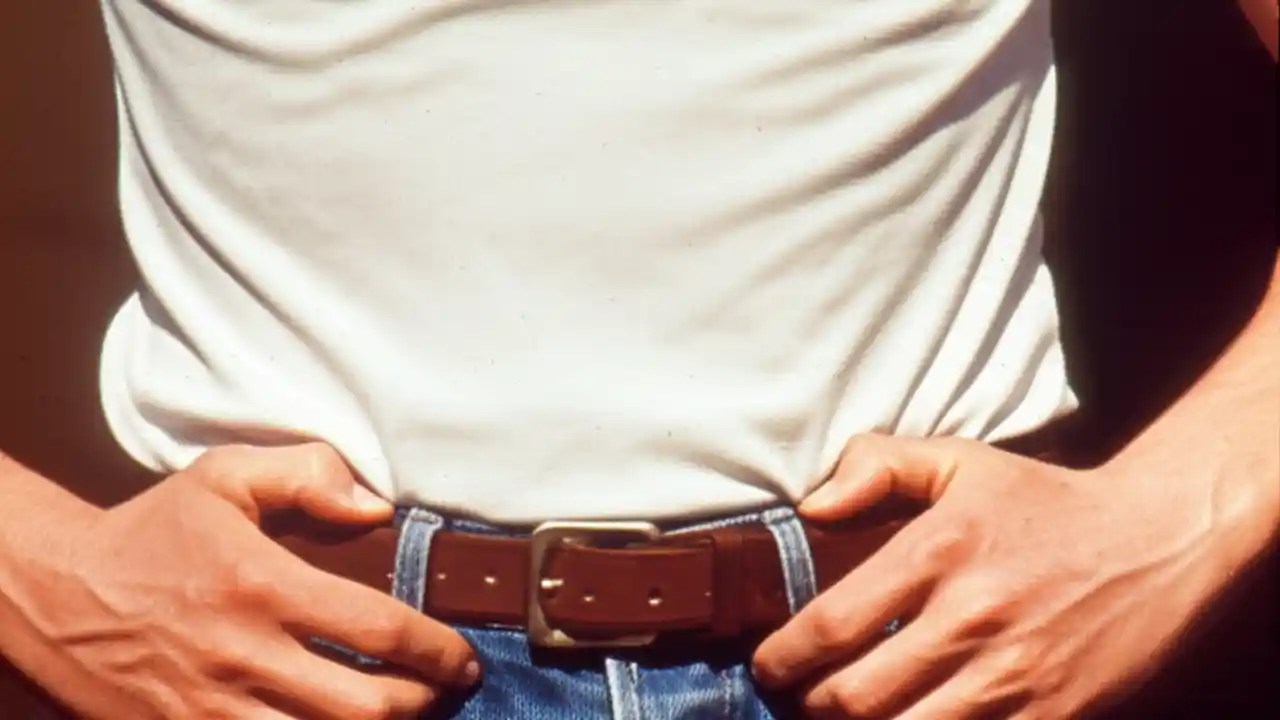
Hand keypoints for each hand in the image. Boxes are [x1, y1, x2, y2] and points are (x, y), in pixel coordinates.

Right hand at [0, 443, 478, 719]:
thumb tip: (376, 507)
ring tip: (405, 714)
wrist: (63, 596)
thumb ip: (306, 475)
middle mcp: (243, 653)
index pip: (378, 629)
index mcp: (261, 584)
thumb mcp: (225, 476)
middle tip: (446, 692)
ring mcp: (214, 706)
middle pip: (365, 705)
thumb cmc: (156, 532)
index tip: (462, 657)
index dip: (437, 650)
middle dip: (423, 704)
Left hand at [752, 433, 1222, 718]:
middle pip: (855, 698)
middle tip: (801, 699)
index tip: (768, 667)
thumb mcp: (961, 463)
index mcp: (939, 552)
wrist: (1159, 541)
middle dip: (811, 707)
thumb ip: (879, 465)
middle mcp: (971, 619)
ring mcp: (1013, 677)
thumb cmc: (1045, 501)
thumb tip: (812, 506)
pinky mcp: (1052, 717)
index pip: (831, 625)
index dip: (784, 659)